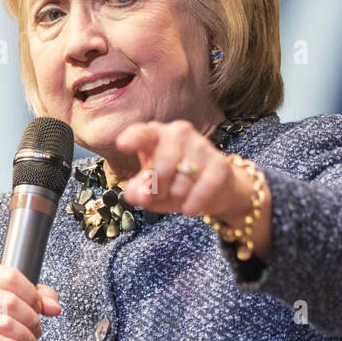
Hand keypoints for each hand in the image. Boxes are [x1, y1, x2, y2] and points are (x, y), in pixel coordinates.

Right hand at [0, 264, 60, 340]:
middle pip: (9, 301)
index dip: (31, 295)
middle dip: (31, 319)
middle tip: (36, 331)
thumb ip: (39, 297)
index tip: (38, 309)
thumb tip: (53, 306)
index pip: (10, 276)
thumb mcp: (17, 304)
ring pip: (4, 323)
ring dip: (25, 337)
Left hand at [114, 119, 271, 259]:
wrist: (214, 189)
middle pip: (161, 169)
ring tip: (181, 195)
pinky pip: (202, 190)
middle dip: (158, 190)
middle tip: (162, 195)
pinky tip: (190, 207)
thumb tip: (140, 195)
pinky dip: (193, 204)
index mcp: (155, 135)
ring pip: (181, 184)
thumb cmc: (174, 184)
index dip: (133, 139)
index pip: (142, 134)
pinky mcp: (219, 164)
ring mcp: (200, 145)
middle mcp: (178, 133)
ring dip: (177, 198)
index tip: (122, 145)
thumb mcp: (150, 190)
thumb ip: (138, 192)